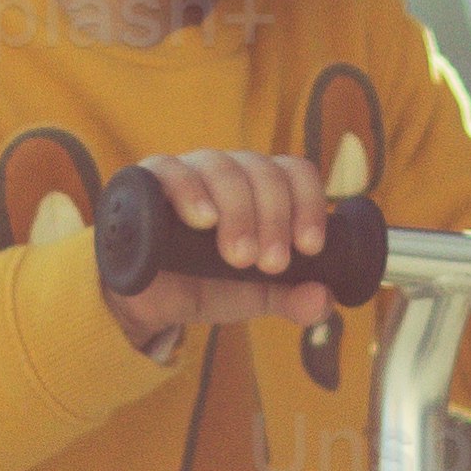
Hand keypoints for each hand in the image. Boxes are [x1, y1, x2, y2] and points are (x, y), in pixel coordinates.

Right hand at [102, 145, 337, 354]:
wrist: (150, 302)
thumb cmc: (208, 283)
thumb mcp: (256, 295)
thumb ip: (294, 298)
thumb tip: (323, 300)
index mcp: (261, 188)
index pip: (294, 172)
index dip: (309, 204)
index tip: (309, 247)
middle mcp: (229, 171)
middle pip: (263, 171)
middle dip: (275, 218)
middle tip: (271, 265)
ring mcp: (189, 171)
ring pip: (223, 169)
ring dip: (239, 212)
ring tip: (239, 256)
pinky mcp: (147, 180)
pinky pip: (170, 170)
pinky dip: (190, 191)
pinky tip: (203, 220)